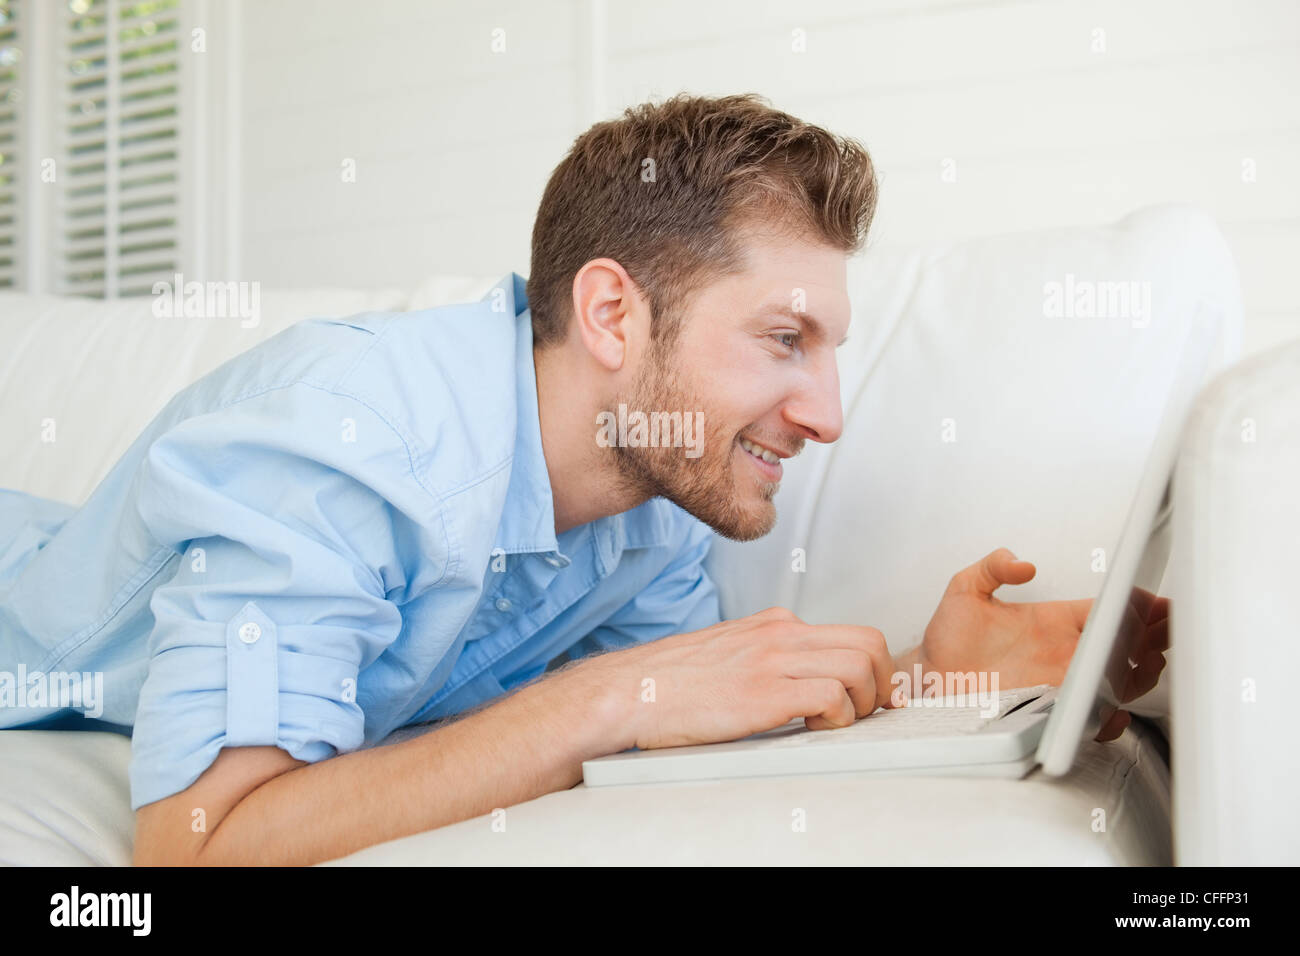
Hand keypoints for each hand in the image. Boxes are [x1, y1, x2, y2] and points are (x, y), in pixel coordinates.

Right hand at [566, 606, 902, 750]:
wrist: (631, 693)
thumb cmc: (672, 684)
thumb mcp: (731, 654)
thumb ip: (769, 658)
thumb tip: (804, 683)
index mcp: (774, 624)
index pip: (851, 633)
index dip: (875, 670)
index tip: (873, 699)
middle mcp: (780, 633)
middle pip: (869, 643)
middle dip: (882, 684)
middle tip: (868, 714)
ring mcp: (773, 659)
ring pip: (859, 665)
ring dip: (863, 703)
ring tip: (837, 724)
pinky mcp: (764, 691)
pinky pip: (831, 696)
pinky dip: (837, 718)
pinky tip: (813, 729)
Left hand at [915, 548, 1167, 741]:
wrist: (929, 676)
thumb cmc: (948, 635)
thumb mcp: (966, 589)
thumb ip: (993, 566)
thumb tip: (1022, 563)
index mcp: (1053, 620)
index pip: (1107, 610)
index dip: (1135, 606)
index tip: (1157, 603)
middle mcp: (1064, 651)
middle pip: (1123, 644)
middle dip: (1151, 637)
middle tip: (1165, 634)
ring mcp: (1060, 681)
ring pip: (1115, 680)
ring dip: (1138, 673)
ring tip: (1149, 664)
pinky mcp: (1049, 709)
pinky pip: (1089, 717)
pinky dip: (1108, 717)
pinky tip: (1114, 709)